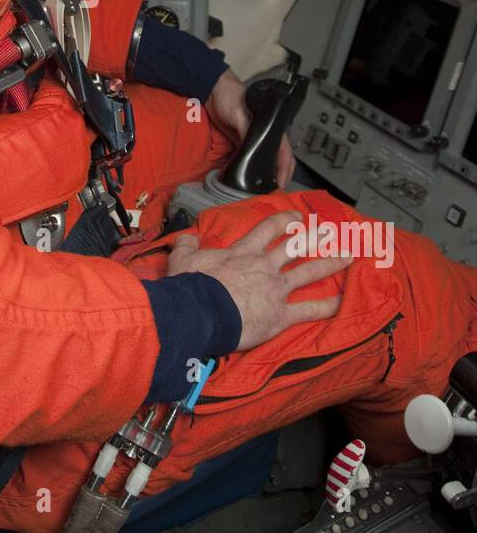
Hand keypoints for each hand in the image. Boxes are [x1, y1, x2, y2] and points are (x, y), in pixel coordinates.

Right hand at [166, 212, 350, 352]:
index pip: (269, 229)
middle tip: (331, 231)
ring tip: (349, 256)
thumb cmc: (191, 286)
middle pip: (296, 247)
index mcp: (244, 252)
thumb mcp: (182, 258)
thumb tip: (188, 236)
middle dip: (316, 238)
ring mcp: (276, 289)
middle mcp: (265, 266)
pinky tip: (343, 302)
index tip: (298, 217)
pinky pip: (309, 309)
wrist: (200, 312)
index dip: (286, 221)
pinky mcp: (280, 314)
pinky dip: (328, 306)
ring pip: (309, 272)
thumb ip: (187, 245)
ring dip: (331, 263)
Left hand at [207, 68, 295, 187]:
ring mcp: (252, 140)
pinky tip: (246, 179)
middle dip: (278, 176)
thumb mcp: (240, 113)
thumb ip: (246, 130)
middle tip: (273, 192)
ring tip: (262, 190)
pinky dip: (249, 170)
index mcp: (271, 127)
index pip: (285, 151)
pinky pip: (247, 159)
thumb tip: (251, 148)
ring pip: (263, 161)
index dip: (285, 168)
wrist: (212, 91)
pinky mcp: (240, 143)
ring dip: (264, 175)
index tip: (281, 183)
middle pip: (277, 160)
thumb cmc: (231, 95)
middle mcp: (264, 136)